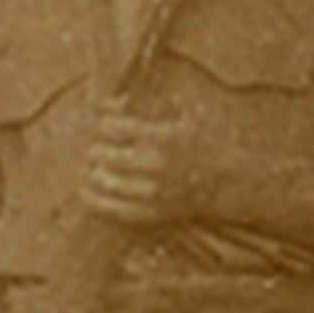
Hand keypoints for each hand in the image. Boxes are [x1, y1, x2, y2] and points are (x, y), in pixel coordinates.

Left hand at [80, 104, 205, 227]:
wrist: (228, 180)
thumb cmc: (205, 140)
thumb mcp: (185, 112)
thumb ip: (150, 103)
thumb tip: (114, 99)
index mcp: (161, 136)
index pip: (111, 126)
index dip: (99, 121)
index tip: (99, 120)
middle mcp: (155, 165)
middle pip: (102, 153)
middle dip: (94, 147)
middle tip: (92, 144)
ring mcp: (153, 192)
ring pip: (104, 182)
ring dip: (90, 171)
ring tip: (88, 166)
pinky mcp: (152, 213)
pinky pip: (113, 210)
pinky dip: (93, 200)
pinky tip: (85, 190)